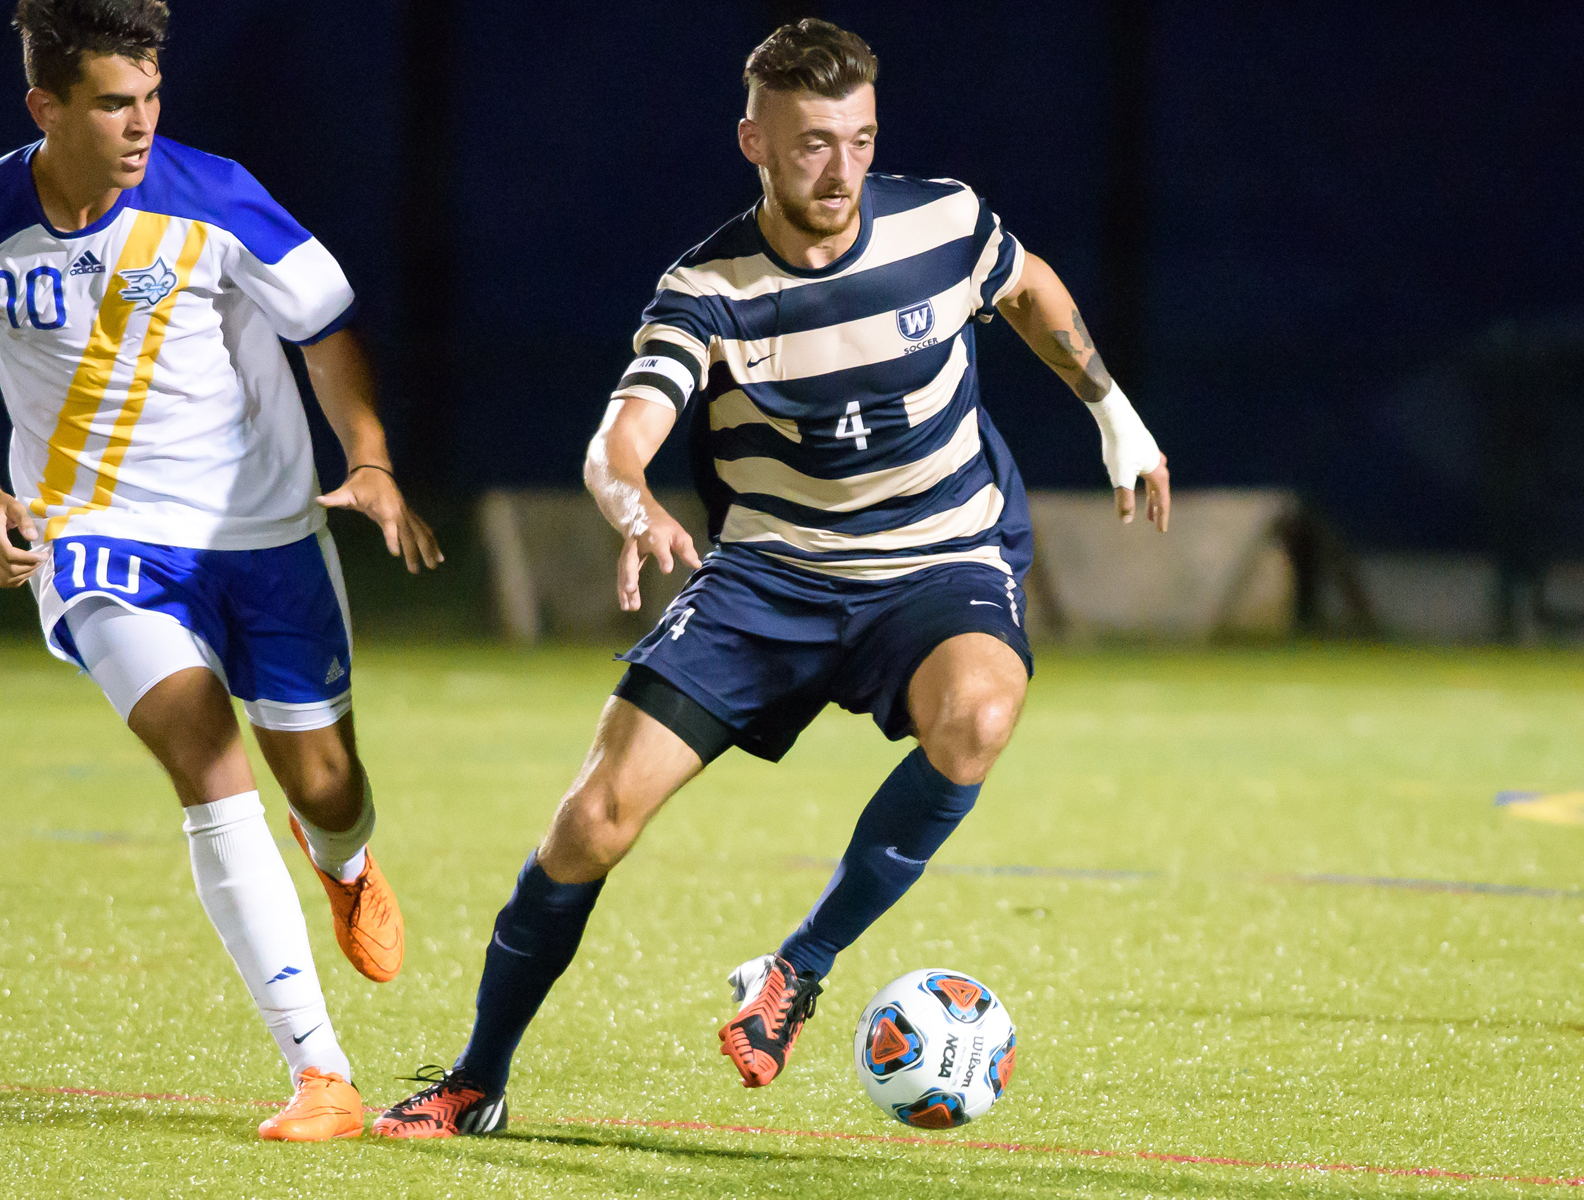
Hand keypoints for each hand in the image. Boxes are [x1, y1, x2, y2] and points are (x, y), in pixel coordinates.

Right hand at [1, 490, 42, 587]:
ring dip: (25, 572)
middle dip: (30, 566)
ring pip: (7, 576)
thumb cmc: (2, 505)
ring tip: (36, 563)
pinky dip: (17, 578)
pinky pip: (4, 579)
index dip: (29, 558)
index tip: (43, 556)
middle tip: (42, 558)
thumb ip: (23, 520)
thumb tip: (33, 537)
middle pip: (10, 568)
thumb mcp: (13, 507)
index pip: (10, 554)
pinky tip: (25, 569)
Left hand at [316, 467, 442, 573]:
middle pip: (409, 534)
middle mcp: (399, 512)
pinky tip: (438, 554)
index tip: (396, 553)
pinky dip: (431, 541)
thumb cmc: (359, 483)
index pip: (390, 526)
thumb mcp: (345, 492)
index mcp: (385, 509)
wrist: (375, 469)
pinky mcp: (409, 514)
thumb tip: (318, 500)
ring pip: (421, 532)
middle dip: (414, 552)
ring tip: (435, 564)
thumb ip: (334, 499)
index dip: (393, 538)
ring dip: (429, 548)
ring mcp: (406, 513)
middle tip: (414, 570)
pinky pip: (423, 529)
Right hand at [617, 507, 700, 612]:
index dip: (663, 557)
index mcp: (655, 536)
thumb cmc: (663, 526)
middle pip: (631, 559)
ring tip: (629, 607)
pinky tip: (625, 604)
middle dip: (630, 574)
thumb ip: (686, 549)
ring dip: (624, 588)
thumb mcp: (678, 533)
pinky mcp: (624, 559)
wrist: (640, 514)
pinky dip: (621, 590)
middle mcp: (638, 544)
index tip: (667, 569)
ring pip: (624, 570)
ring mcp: (628, 551)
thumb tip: (696, 564)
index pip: (659, 546)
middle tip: (631, 589)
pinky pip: (621, 575)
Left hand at [1116, 452, 1169, 531]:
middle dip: (1156, 510)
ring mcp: (1153, 456)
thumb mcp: (1121, 475)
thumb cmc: (1120, 448)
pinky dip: (1146, 485)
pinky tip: (1142, 484)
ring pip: (1154, 483)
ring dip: (1151, 499)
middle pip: (1160, 493)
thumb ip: (1125, 498)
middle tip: (1154, 525)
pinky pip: (1149, 473)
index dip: (1162, 518)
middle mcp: (1159, 465)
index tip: (1162, 531)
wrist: (1119, 417)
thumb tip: (1126, 520)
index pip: (1163, 502)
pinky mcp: (1145, 450)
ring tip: (1148, 516)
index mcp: (1158, 474)